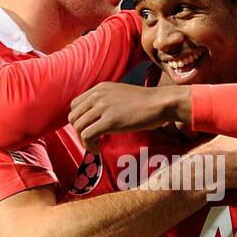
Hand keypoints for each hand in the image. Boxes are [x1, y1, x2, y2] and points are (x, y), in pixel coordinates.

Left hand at [70, 82, 188, 147]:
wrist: (162, 103)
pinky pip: (87, 135)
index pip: (75, 105)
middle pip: (73, 117)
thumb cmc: (146, 103)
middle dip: (79, 132)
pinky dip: (89, 145)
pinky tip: (98, 148)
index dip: (79, 120)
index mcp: (100, 88)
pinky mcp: (110, 121)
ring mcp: (103, 107)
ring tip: (96, 146)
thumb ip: (107, 101)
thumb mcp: (121, 94)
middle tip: (92, 140)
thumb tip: (97, 117)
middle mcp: (98, 95)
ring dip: (84, 141)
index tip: (89, 130)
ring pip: (78, 127)